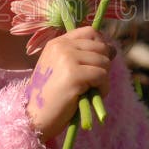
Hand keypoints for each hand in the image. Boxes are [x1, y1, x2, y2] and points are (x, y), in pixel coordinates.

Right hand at [25, 26, 115, 142]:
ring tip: (90, 90)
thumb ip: (83, 56)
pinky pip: (102, 76)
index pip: (90, 32)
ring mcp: (67, 59)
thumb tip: (113, 50)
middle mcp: (62, 46)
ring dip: (103, 79)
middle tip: (93, 82)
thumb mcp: (63, 68)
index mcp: (57, 43)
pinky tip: (89, 96)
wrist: (35, 116)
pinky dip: (102, 89)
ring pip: (104, 62)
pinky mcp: (74, 75)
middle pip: (101, 47)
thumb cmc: (51, 96)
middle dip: (103, 65)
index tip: (98, 62)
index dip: (101, 45)